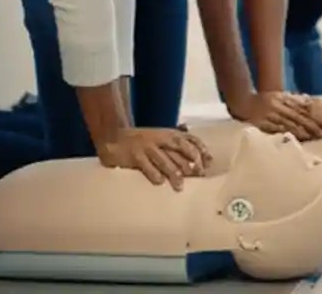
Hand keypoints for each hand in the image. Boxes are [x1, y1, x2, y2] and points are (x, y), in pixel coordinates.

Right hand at [97, 127, 211, 190]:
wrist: (113, 137)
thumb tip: (199, 156)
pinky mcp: (135, 156)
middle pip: (180, 149)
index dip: (200, 150)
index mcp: (168, 134)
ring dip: (174, 174)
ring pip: (165, 160)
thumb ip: (177, 145)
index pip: (190, 139)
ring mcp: (147, 147)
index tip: (208, 163)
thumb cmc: (141, 141)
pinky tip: (160, 182)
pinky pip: (147, 166)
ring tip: (180, 186)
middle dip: (191, 162)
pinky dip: (154, 174)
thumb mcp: (160, 138)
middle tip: (198, 175)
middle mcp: (160, 138)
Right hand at [228, 91, 321, 141]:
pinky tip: (302, 139)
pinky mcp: (264, 124)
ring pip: (293, 123)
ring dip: (307, 131)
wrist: (242, 103)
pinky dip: (292, 135)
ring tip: (319, 137)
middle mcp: (280, 105)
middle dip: (316, 124)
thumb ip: (294, 102)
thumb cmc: (263, 102)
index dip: (319, 114)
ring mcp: (272, 115)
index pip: (306, 107)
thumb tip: (314, 106)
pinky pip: (280, 130)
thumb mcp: (279, 97)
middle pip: (302, 116)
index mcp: (285, 98)